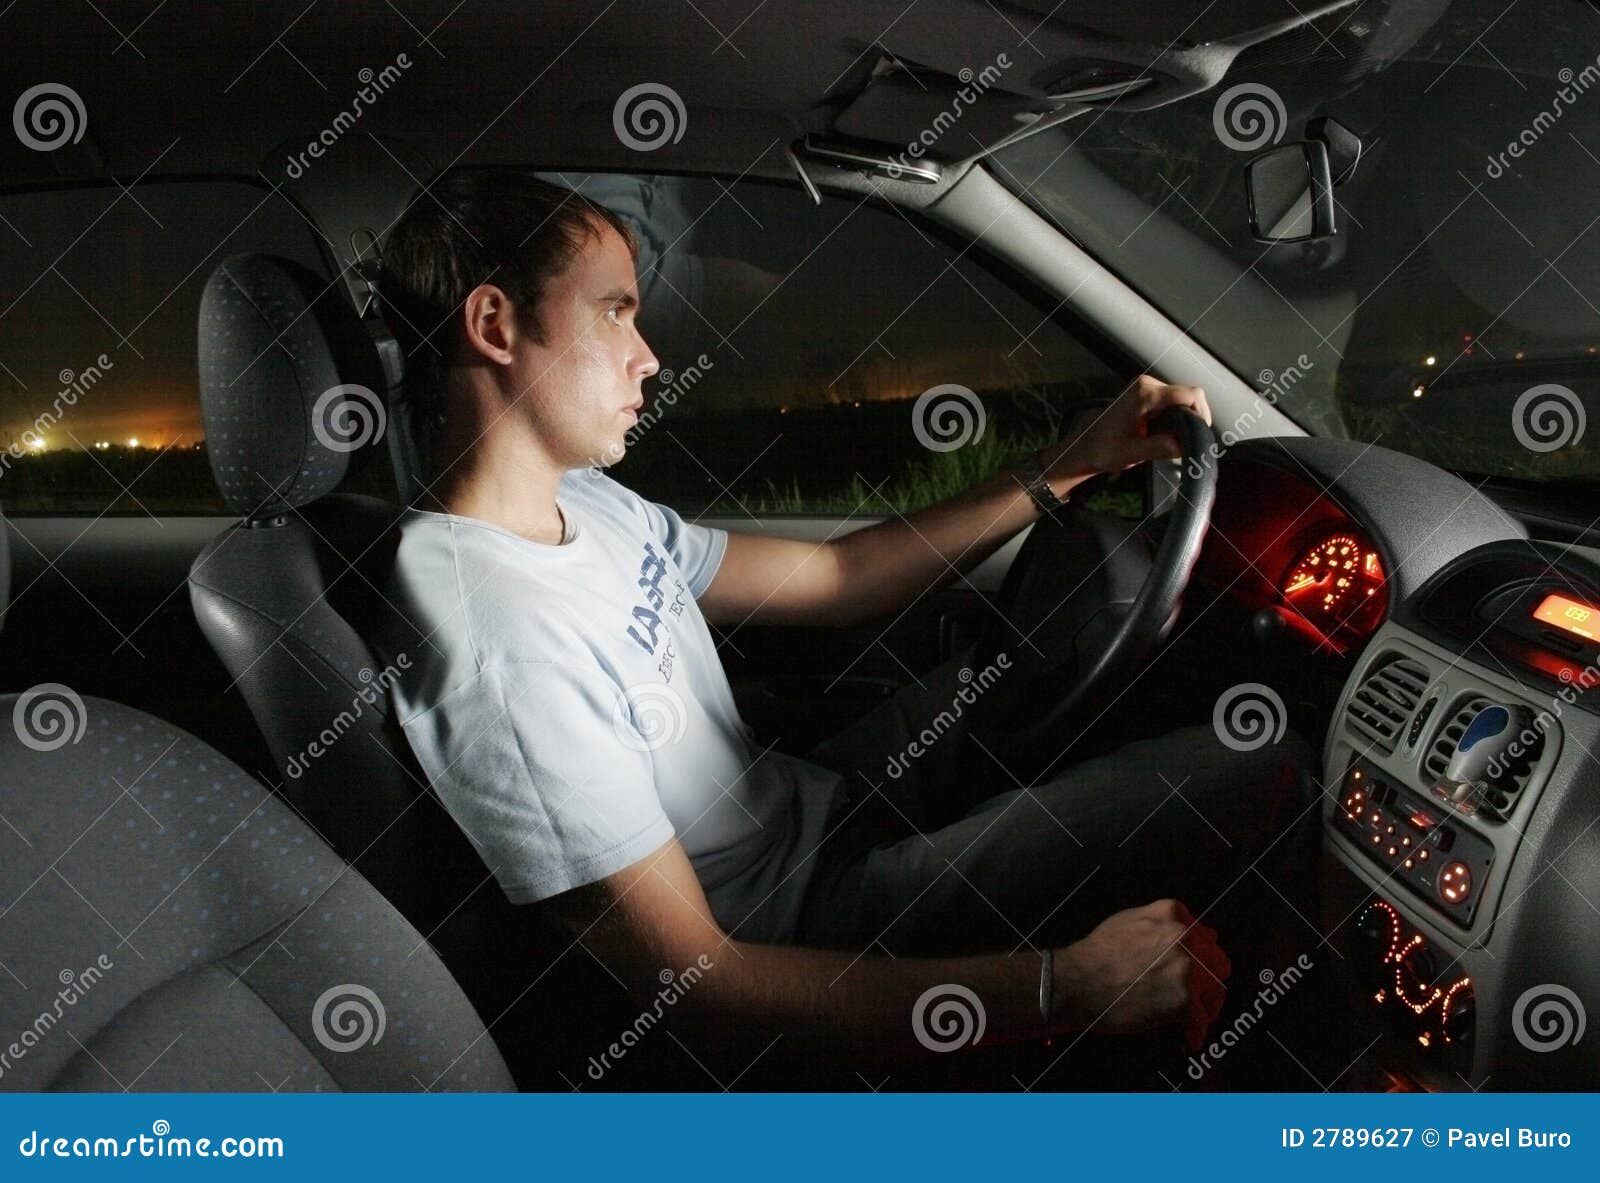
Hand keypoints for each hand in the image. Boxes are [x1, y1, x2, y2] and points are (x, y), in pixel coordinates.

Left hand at [1041, 374, 1212, 488]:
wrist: (1084, 448)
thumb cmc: (1102, 450)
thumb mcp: (1132, 453)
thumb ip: (1159, 448)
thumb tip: (1183, 445)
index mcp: (1144, 394)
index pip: (1190, 394)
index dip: (1202, 413)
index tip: (1201, 433)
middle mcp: (1146, 384)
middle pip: (1189, 394)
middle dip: (1194, 416)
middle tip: (1189, 440)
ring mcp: (1145, 387)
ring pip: (1182, 397)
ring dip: (1185, 416)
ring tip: (1177, 438)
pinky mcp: (1145, 393)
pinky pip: (1172, 400)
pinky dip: (1176, 415)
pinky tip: (1169, 432)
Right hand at [1051, 898, 1229, 1050]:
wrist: (1078, 981)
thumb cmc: (1096, 952)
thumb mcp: (1128, 920)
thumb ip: (1159, 924)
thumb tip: (1182, 934)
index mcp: (1172, 915)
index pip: (1205, 935)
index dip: (1199, 955)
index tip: (1195, 969)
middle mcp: (1185, 938)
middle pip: (1217, 961)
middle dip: (1209, 978)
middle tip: (1198, 994)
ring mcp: (1187, 970)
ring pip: (1215, 991)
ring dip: (1206, 1005)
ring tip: (1194, 1018)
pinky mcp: (1185, 1001)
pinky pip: (1202, 1021)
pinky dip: (1195, 1033)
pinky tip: (1187, 1038)